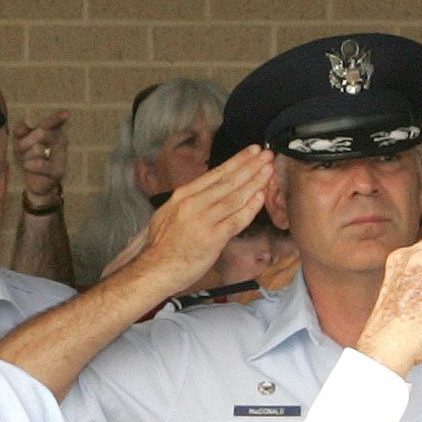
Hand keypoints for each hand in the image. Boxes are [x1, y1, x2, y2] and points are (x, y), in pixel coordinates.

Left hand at [12, 110, 69, 207]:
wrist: (37, 183)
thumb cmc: (29, 158)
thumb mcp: (21, 142)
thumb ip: (20, 132)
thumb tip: (20, 129)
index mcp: (54, 131)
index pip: (53, 122)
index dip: (57, 118)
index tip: (66, 114)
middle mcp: (61, 141)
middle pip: (41, 132)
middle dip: (24, 142)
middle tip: (19, 151)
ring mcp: (61, 156)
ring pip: (38, 148)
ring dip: (25, 156)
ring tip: (26, 160)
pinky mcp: (58, 170)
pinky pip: (40, 164)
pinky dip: (29, 166)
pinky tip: (29, 167)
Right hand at [121, 146, 271, 298]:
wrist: (153, 270)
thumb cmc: (161, 246)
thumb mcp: (168, 213)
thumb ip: (189, 202)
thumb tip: (207, 193)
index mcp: (183, 196)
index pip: (215, 173)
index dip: (237, 160)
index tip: (252, 151)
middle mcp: (194, 204)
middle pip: (228, 181)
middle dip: (251, 166)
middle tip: (267, 155)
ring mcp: (204, 221)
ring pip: (235, 198)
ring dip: (255, 182)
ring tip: (268, 170)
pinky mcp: (212, 239)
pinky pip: (236, 220)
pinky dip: (250, 208)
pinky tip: (260, 197)